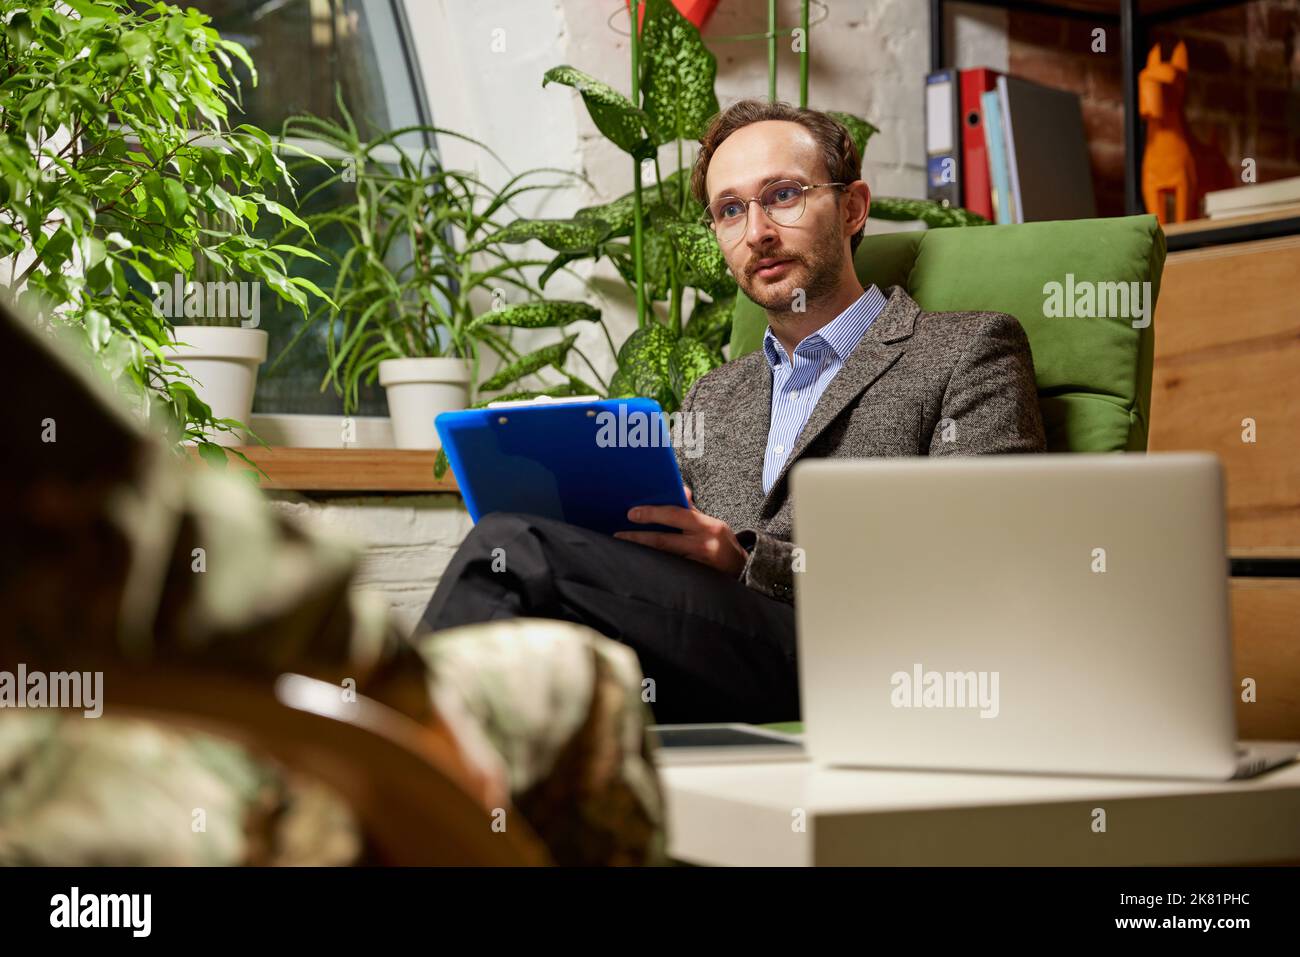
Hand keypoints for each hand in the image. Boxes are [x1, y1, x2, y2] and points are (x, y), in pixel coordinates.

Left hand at [614, 486, 748, 576]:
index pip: (676, 515)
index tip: (631, 514)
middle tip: (619, 536)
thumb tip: (681, 490)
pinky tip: (640, 565)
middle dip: (639, 538)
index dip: (652, 514)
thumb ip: (693, 511)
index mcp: (708, 526)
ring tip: (624, 550)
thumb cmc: (723, 544)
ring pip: (665, 559)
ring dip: (643, 554)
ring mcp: (700, 565)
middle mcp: (704, 545)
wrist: (745, 571)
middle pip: (665, 541)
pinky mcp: (696, 581)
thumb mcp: (712, 524)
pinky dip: (656, 568)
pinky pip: (672, 573)